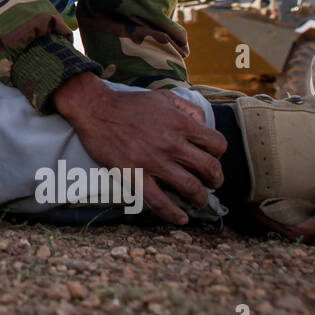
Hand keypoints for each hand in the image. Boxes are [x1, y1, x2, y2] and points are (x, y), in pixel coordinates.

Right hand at [53, 73, 226, 224]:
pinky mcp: (136, 175)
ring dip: (200, 198)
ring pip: (190, 188)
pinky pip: (159, 201)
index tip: (212, 158)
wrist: (95, 109)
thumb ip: (187, 107)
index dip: (219, 154)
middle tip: (210, 182)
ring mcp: (154, 162)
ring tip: (198, 200)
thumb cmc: (129, 103)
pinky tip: (181, 218)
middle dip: (215, 179)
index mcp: (181, 124)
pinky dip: (173, 214)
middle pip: (210, 169)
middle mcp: (172, 144)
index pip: (217, 144)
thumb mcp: (163, 96)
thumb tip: (203, 124)